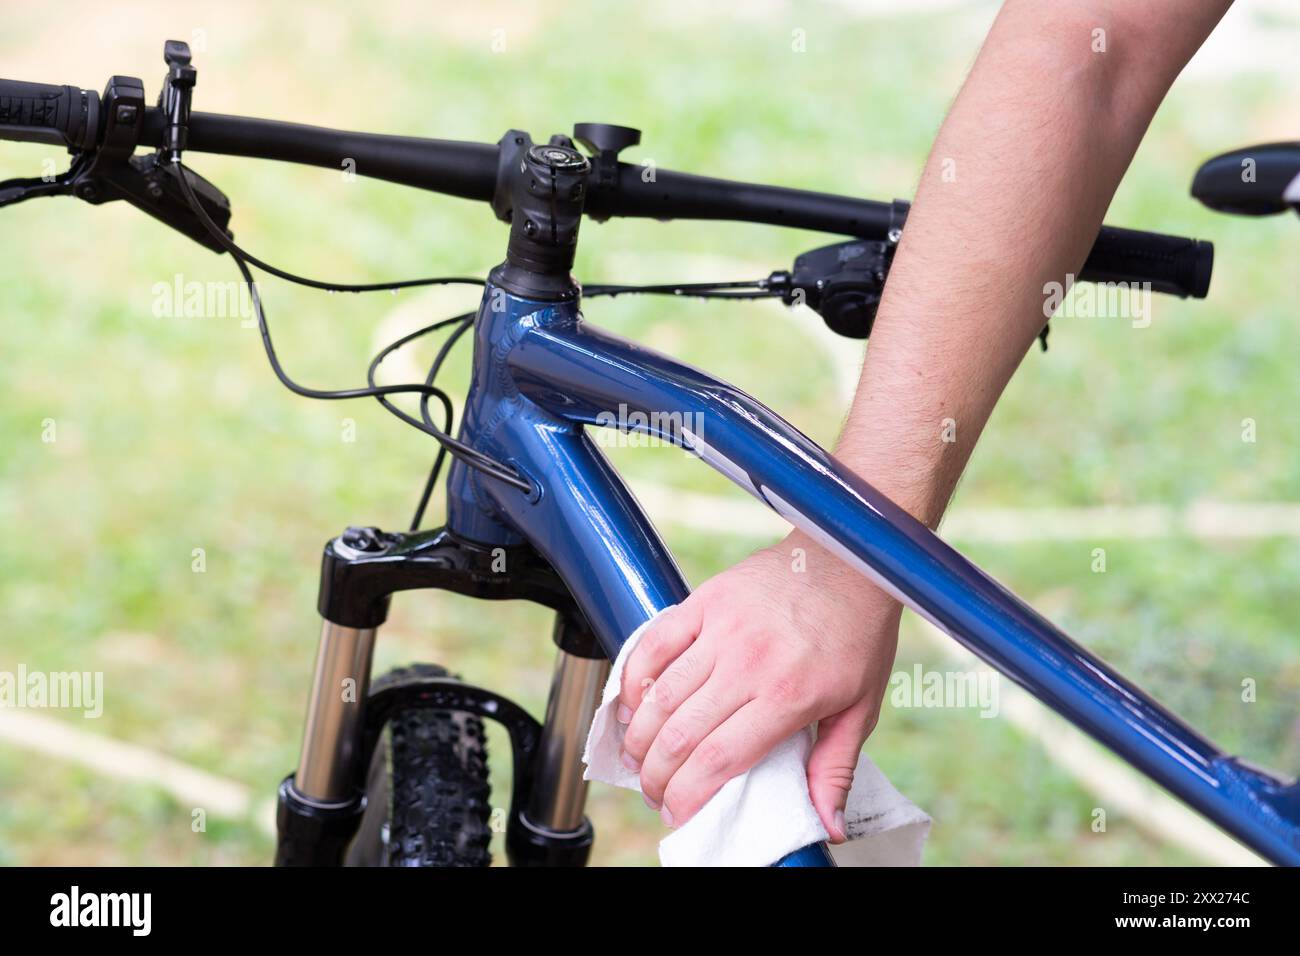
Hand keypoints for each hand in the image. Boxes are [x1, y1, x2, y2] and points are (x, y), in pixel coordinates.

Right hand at [617, 532, 900, 839]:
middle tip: (654, 793)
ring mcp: (722, 628)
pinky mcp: (706, 601)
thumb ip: (835, 767)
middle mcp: (748, 662)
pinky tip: (633, 705)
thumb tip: (828, 825)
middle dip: (656, 776)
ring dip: (639, 735)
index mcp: (787, 695)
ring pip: (660, 694)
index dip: (687, 795)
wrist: (851, 557)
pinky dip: (635, 678)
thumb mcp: (861, 707)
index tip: (676, 813)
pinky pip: (654, 643)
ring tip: (638, 758)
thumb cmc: (858, 633)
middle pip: (680, 734)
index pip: (718, 759)